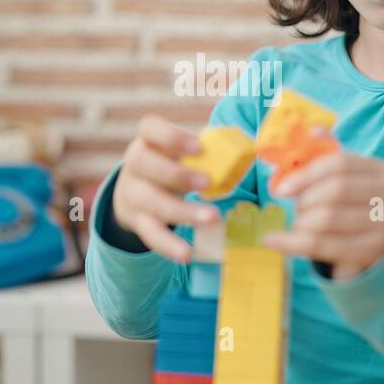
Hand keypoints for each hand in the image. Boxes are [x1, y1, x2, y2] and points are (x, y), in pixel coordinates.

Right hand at [112, 115, 220, 263]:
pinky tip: (187, 254)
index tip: (198, 147)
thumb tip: (250, 148)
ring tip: (213, 218)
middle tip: (208, 182)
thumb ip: (206, 149)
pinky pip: (151, 235)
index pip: (149, 129)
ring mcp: (134, 194)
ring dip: (183, 211)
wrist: (135, 193)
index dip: (171, 137)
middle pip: (146, 165)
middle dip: (178, 174)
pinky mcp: (138, 222)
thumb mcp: (180, 152)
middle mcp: (135, 165)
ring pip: (153, 202)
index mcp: (148, 140)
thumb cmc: (171, 164)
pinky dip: (169, 246)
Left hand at [261, 137, 383, 280]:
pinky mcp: (371, 253)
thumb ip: (328, 157)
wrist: (379, 248)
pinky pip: (322, 246)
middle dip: (306, 198)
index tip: (282, 187)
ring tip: (297, 223)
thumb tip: (311, 132)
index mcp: (380, 171)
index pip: (340, 164)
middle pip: (337, 190)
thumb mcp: (347, 180)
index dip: (307, 173)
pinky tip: (272, 240)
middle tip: (295, 208)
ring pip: (329, 219)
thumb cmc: (355, 207)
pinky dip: (291, 243)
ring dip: (302, 221)